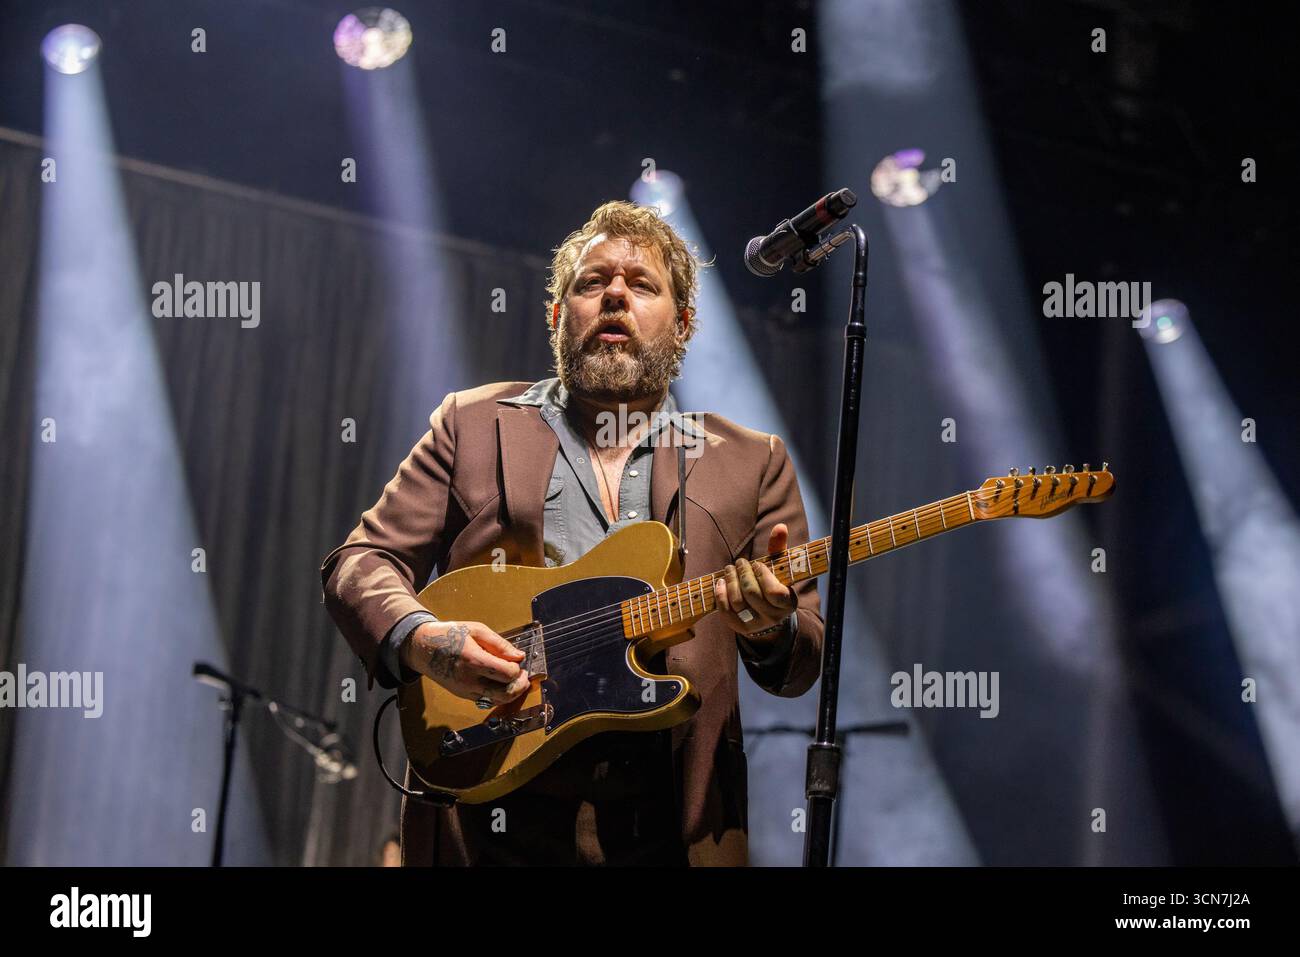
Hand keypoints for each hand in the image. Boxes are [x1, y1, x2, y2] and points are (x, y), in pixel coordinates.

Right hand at [399, 620, 530, 705]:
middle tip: (525, 675)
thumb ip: (499, 644)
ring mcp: (465, 690)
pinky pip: (486, 700)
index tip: (518, 660)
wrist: (422, 648)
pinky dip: (498, 694)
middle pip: (505, 693)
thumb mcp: (476, 630)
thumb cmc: (449, 635)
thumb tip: (518, 656)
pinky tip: (500, 683)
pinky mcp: (462, 695)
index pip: (507, 673)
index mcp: (473, 660)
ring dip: (512, 693)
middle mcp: (469, 679)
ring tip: (515, 680)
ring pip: (497, 701)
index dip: (518, 668)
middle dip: (520, 685)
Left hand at [713, 522, 796, 637]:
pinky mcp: (739, 627)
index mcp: (787, 603)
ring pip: (738, 601)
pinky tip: (720, 582)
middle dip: (743, 574)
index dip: (763, 576)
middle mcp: (772, 617)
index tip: (757, 564)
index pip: (774, 592)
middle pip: (752, 594)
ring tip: (729, 569)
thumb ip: (779, 548)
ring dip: (731, 581)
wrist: (768, 615)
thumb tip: (780, 526)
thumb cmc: (773, 584)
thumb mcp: (779, 569)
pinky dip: (721, 594)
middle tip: (740, 562)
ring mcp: (755, 624)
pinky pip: (726, 610)